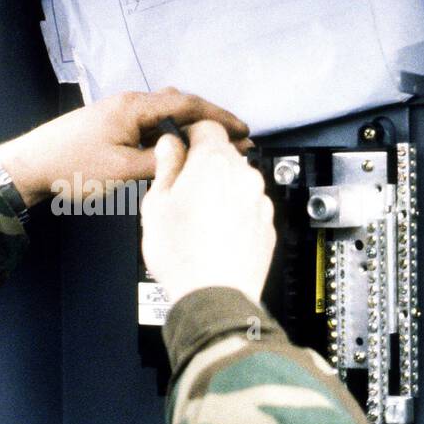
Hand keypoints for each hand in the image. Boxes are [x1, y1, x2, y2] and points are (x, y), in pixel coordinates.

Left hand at [0, 88, 250, 205]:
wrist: (29, 166)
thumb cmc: (71, 167)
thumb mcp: (123, 170)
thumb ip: (161, 161)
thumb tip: (189, 157)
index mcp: (134, 107)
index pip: (187, 104)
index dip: (219, 116)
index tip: (243, 130)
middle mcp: (128, 102)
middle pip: (179, 104)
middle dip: (209, 120)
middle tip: (235, 140)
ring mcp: (118, 112)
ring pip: (164, 115)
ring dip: (189, 128)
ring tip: (212, 147)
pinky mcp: (110, 124)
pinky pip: (150, 124)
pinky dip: (170, 134)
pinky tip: (177, 151)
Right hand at [140, 120, 275, 304]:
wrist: (214, 297)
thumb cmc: (183, 254)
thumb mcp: (157, 203)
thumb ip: (166, 166)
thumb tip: (169, 146)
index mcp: (214, 162)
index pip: (207, 126)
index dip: (189, 135)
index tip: (179, 147)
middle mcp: (244, 177)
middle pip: (224, 156)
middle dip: (203, 166)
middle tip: (181, 189)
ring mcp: (259, 202)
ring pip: (237, 183)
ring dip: (219, 191)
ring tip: (196, 218)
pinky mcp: (267, 226)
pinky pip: (248, 208)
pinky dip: (234, 214)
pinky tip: (214, 234)